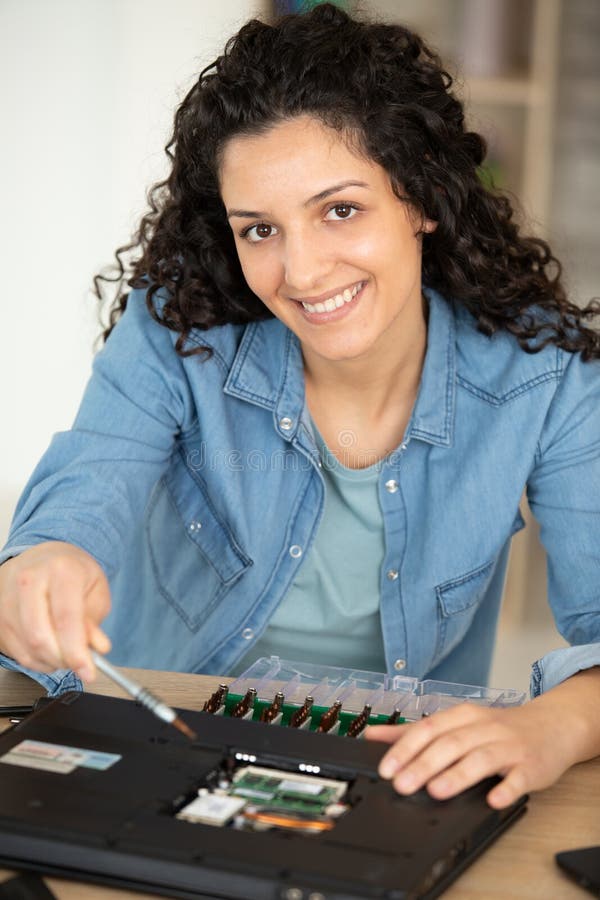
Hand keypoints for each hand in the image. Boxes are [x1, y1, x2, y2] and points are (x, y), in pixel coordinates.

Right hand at [0, 541, 110, 681]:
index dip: (77, 651)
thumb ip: (94, 621)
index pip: (66, 617)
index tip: (89, 672)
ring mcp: (6, 598)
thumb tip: (97, 648)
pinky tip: (49, 650)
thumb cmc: (71, 572)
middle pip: (40, 636)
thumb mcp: (95, 590)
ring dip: (51, 661)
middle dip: (63, 659)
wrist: (43, 558)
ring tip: (66, 652)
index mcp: (60, 569)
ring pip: (27, 647)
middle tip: (79, 665)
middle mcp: (28, 580)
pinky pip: (16, 651)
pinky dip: (37, 660)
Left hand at [365, 700, 579, 807]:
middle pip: (450, 743)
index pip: (429, 728)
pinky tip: (492, 800)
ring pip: (481, 758)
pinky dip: (505, 789)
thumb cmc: (498, 728)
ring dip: (457, 775)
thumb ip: (415, 731)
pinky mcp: (531, 767)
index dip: (406, 748)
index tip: (386, 768)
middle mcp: (485, 728)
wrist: (551, 726)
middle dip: (423, 764)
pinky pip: (518, 778)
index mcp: (463, 716)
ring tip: (436, 791)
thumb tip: (373, 736)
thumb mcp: (457, 722)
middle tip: (401, 785)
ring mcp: (509, 747)